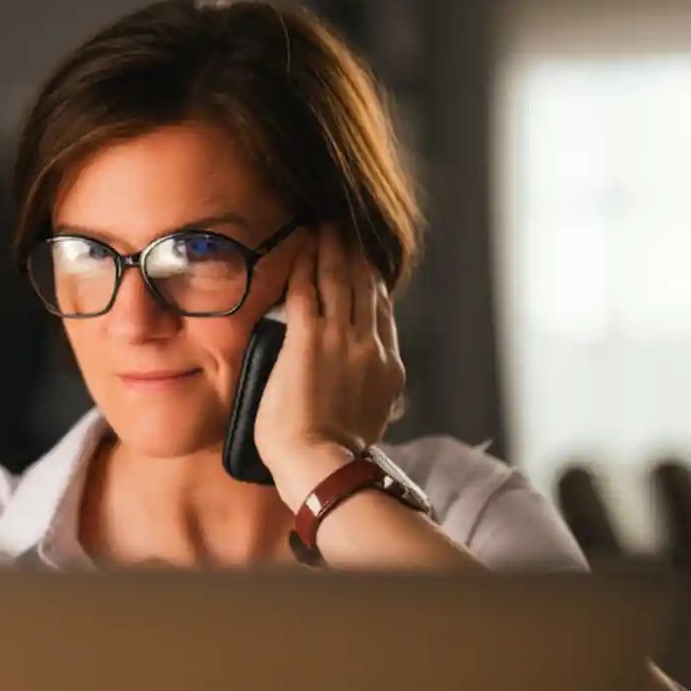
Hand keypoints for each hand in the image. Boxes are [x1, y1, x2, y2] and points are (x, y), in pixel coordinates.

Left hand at [253, 223, 405, 506]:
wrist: (321, 466)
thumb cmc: (335, 455)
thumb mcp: (369, 421)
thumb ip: (370, 396)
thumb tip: (369, 394)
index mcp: (387, 368)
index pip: (381, 312)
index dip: (373, 281)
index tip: (366, 262)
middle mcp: (370, 346)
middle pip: (365, 287)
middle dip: (356, 253)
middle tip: (348, 227)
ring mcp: (341, 340)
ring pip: (340, 280)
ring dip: (333, 247)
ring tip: (328, 224)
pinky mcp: (309, 340)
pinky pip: (308, 290)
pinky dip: (306, 264)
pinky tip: (303, 245)